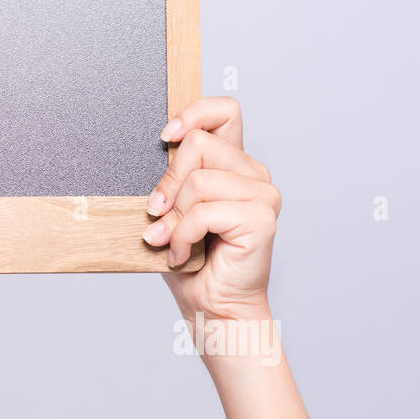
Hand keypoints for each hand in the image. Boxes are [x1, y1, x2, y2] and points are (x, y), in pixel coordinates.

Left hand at [143, 98, 280, 321]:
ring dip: (172, 218)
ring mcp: (262, 195)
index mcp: (233, 165)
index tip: (166, 138)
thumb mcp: (170, 209)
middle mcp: (253, 174)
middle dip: (167, 184)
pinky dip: (182, 235)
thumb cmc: (190, 260)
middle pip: (198, 145)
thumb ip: (171, 178)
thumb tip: (156, 149)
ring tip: (169, 242)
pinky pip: (203, 211)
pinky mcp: (262, 219)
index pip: (225, 111)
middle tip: (157, 217)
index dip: (193, 114)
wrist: (211, 307)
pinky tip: (182, 254)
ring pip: (197, 180)